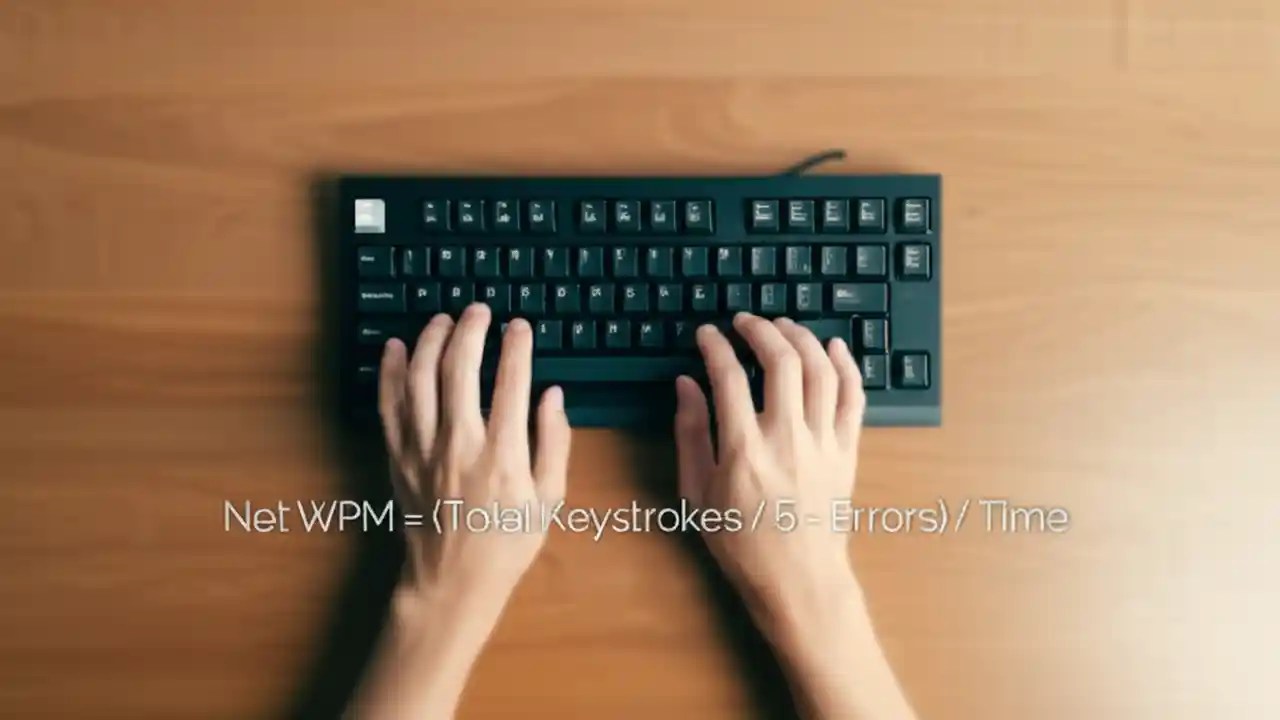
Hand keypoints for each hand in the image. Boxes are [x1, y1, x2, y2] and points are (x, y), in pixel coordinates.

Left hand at [378, 303, 571, 603]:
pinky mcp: (398, 457)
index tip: (519, 327)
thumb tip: (553, 395)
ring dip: (431, 341)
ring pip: (420, 379)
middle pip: (460, 370)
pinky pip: (389, 405)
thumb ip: (553, 443)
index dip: (516, 348)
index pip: (511, 384)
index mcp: (503, 457)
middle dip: (471, 330)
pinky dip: (390, 372)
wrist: (451, 582)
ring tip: (443, 319)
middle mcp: (459, 446)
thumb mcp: (549, 500)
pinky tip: (398, 347)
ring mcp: (422, 451)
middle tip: (479, 310)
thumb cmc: (506, 543)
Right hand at [674, 314, 916, 719]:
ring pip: (820, 370)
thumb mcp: (697, 494)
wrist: (799, 581)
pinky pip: (853, 396)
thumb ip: (690, 435)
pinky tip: (832, 346)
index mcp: (744, 452)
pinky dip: (845, 364)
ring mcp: (823, 444)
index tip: (706, 335)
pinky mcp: (847, 451)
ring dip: (800, 338)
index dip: (715, 347)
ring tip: (781, 326)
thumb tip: (686, 385)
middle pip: (781, 362)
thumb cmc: (742, 544)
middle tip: (744, 321)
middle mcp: (788, 440)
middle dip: (760, 330)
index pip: (729, 378)